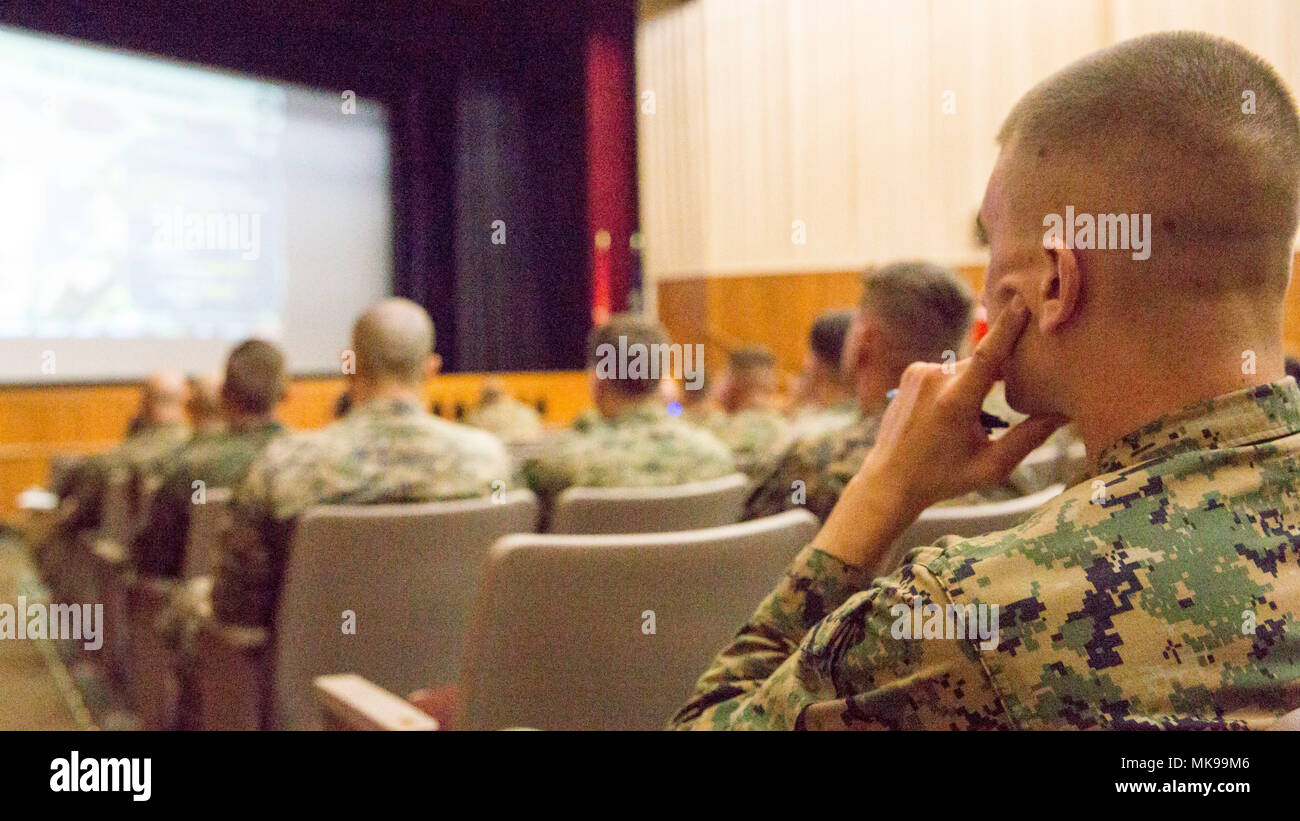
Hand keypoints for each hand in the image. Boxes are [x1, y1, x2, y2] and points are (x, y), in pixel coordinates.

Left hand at [813, 295, 1066, 567]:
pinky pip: (948, 371)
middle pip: (984, 365)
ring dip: (976, 386)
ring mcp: (918, 372)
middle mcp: (934, 379)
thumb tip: (1064, 413)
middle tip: (1006, 404)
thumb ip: (1030, 437)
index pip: (988, 355)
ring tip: (965, 423)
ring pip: (966, 368)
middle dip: (1000, 378)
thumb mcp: (992, 466)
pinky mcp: (911, 371)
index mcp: (954, 401)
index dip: (1008, 328)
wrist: (889, 480)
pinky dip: (957, 385)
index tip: (1022, 301)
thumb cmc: (944, 477)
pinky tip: (948, 416)